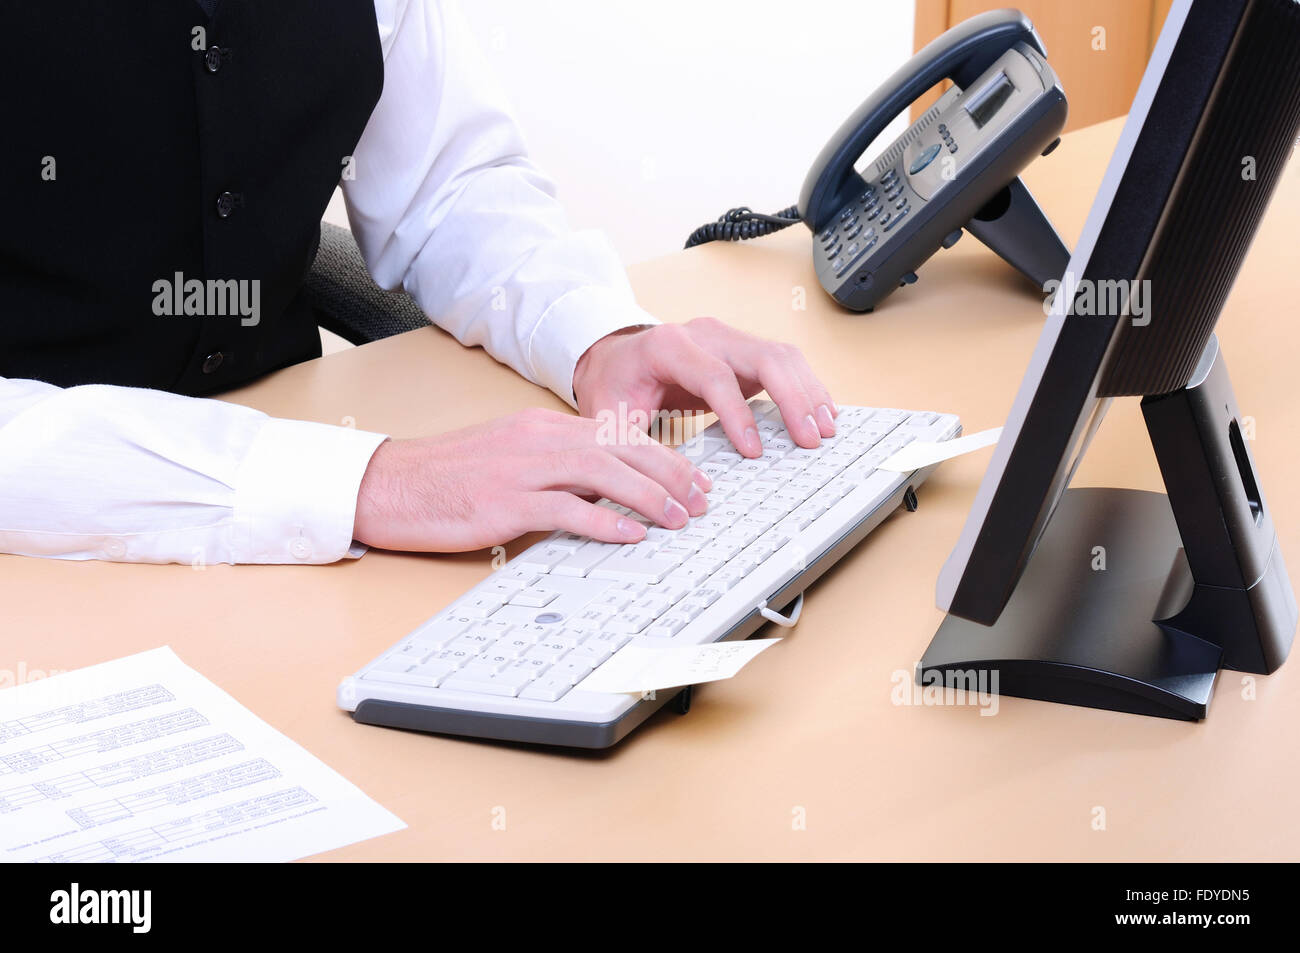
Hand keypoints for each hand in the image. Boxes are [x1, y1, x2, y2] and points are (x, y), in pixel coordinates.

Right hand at [352, 409, 711, 551]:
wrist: (390, 484)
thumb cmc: (447, 477)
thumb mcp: (510, 460)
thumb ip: (556, 469)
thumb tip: (603, 492)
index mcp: (542, 428)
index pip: (618, 435)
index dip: (663, 457)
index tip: (693, 479)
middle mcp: (539, 440)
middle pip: (622, 449)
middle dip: (671, 473)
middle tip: (702, 499)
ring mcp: (522, 469)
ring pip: (603, 472)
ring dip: (649, 496)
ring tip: (679, 518)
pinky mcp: (504, 501)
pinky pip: (566, 509)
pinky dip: (604, 521)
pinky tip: (630, 535)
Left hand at [572, 316, 837, 456]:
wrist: (614, 357)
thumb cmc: (613, 383)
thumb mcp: (606, 413)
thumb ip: (626, 442)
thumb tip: (653, 482)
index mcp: (667, 346)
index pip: (714, 375)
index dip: (738, 413)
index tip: (753, 451)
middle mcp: (704, 334)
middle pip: (762, 356)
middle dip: (792, 399)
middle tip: (811, 439)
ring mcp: (728, 340)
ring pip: (781, 356)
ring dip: (807, 392)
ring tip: (825, 429)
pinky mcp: (743, 353)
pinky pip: (783, 363)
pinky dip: (805, 387)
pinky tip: (820, 412)